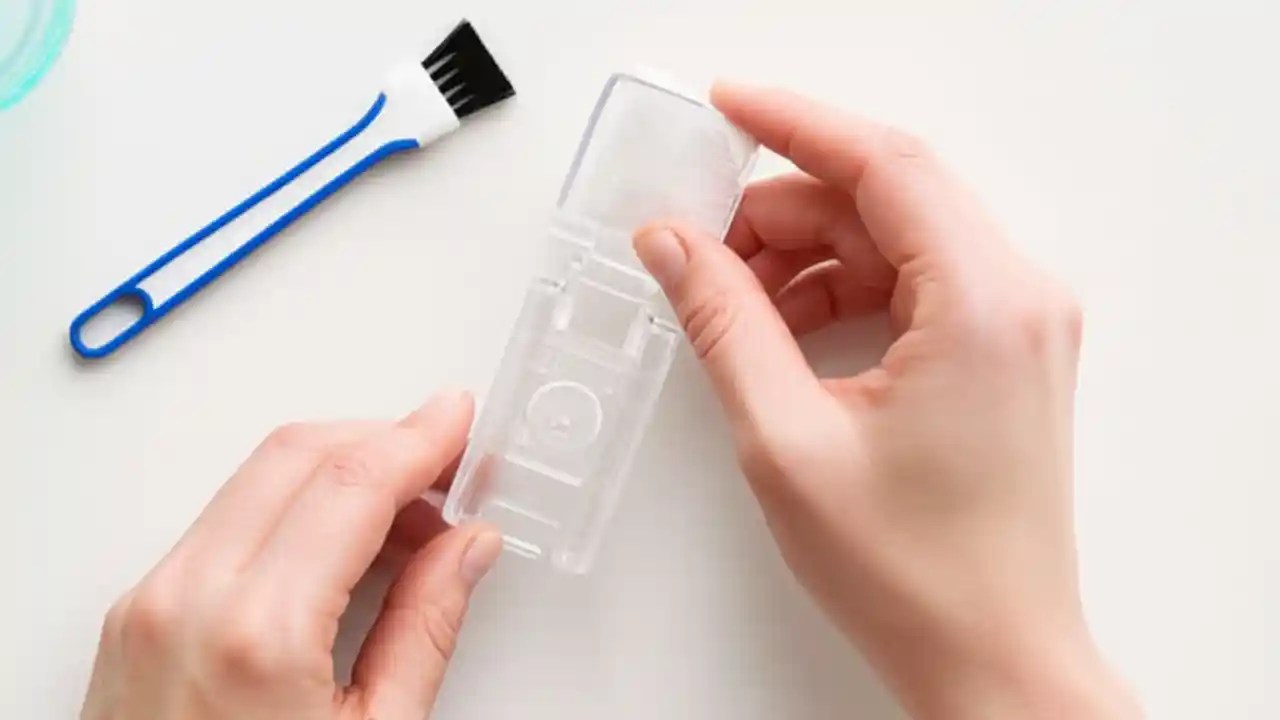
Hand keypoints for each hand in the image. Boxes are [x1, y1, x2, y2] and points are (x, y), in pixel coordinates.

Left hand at [81, 391, 502, 719]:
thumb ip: (425, 630)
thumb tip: (466, 551)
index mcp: (257, 633)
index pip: (352, 482)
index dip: (419, 439)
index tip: (459, 421)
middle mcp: (187, 599)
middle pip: (298, 454)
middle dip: (382, 439)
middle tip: (447, 464)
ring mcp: (150, 602)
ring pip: (257, 478)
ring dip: (340, 472)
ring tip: (409, 521)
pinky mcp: (136, 615)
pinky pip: (225, 520)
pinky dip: (294, 508)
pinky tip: (344, 546)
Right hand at [634, 83, 1140, 718]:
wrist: (991, 656)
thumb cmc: (912, 573)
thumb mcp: (787, 440)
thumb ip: (725, 324)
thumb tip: (675, 247)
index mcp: (981, 304)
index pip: (883, 163)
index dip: (793, 125)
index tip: (727, 108)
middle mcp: (1017, 297)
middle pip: (885, 197)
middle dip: (784, 207)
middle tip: (699, 240)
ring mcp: (1016, 324)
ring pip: (895, 238)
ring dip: (808, 253)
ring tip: (731, 299)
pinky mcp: (999, 352)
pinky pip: (912, 283)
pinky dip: (841, 290)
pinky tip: (782, 329)